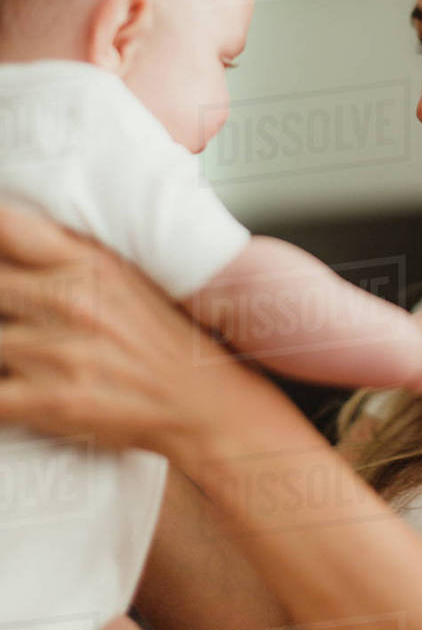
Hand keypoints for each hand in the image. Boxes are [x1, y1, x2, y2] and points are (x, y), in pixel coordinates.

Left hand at [0, 204, 250, 462]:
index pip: (9, 228)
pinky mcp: (48, 401)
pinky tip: (16, 388)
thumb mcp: (123, 276)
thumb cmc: (159, 340)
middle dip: (2, 299)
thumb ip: (69, 254)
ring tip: (24, 354)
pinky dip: (1, 393)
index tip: (1, 255)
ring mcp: (56, 351)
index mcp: (87, 264)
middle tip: (19, 314)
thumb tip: (13, 240)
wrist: (195, 400)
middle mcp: (69, 300)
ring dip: (3, 351)